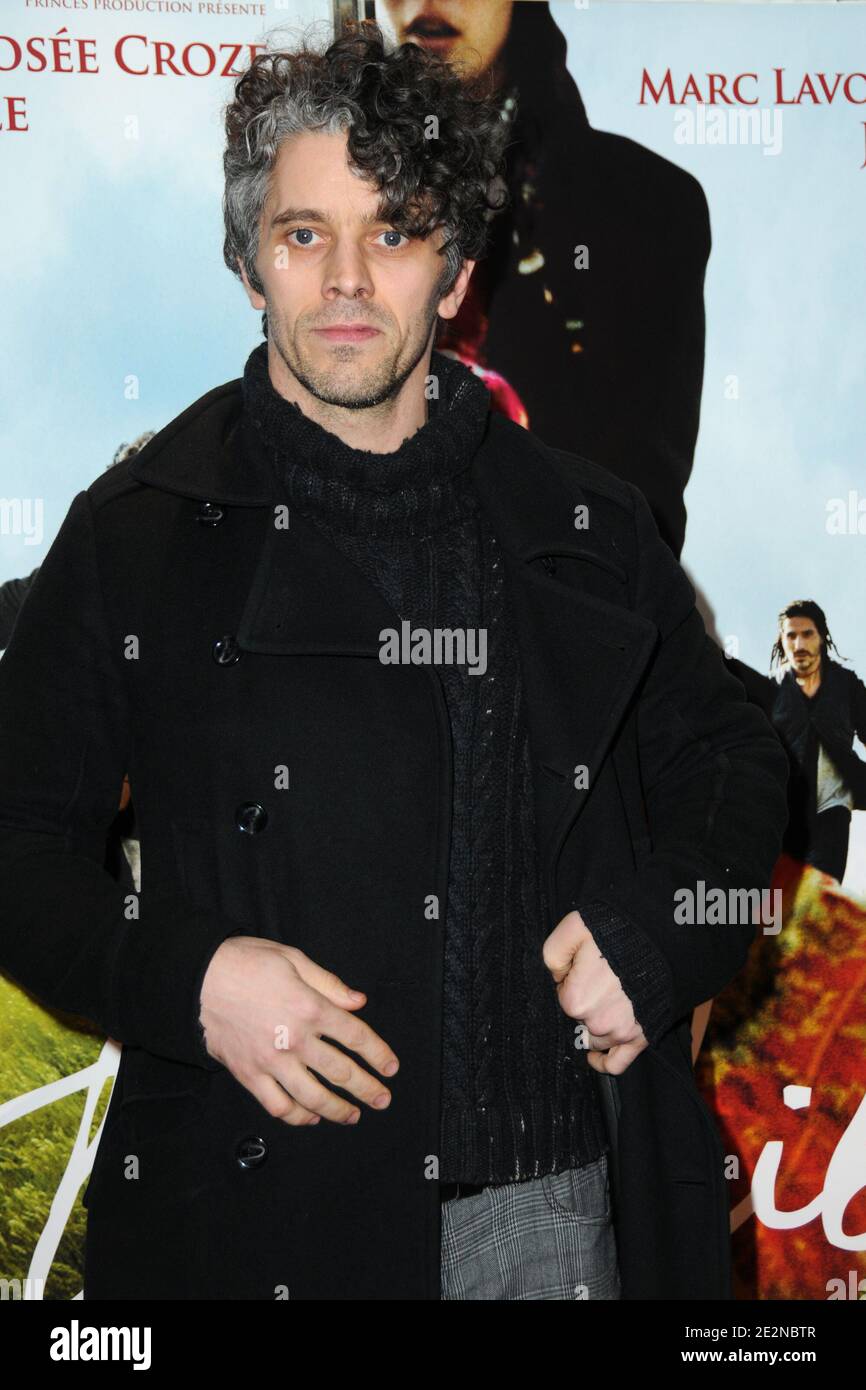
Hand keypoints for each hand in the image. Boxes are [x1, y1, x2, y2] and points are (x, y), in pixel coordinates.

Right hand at [199, 937, 398, 1125]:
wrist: (197, 978)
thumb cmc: (246, 963)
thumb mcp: (293, 959)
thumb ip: (329, 984)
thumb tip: (358, 1002)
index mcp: (310, 1007)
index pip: (355, 1036)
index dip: (378, 1054)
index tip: (391, 1068)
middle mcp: (295, 1039)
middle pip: (341, 1071)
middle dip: (367, 1088)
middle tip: (382, 1099)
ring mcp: (271, 1061)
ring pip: (313, 1096)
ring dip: (338, 1110)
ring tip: (353, 1115)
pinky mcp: (249, 1075)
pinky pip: (278, 1105)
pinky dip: (297, 1116)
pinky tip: (311, 1118)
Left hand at [542, 910, 647, 1073]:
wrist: (664, 940)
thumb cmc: (617, 933)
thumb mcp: (572, 929)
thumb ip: (553, 956)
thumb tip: (557, 977)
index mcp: (575, 998)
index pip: (563, 995)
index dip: (573, 979)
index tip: (586, 966)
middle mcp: (595, 1022)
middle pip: (580, 1015)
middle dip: (586, 999)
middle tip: (603, 976)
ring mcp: (618, 1033)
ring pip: (594, 1036)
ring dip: (596, 1023)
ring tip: (607, 1000)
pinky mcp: (639, 1039)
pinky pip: (616, 1064)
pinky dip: (603, 1063)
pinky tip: (594, 1058)